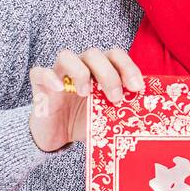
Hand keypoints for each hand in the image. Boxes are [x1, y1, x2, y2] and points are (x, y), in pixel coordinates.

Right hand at [28, 46, 144, 151]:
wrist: (58, 137)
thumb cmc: (86, 122)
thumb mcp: (109, 117)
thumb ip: (125, 110)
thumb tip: (150, 116)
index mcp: (100, 70)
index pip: (115, 56)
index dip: (128, 67)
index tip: (137, 88)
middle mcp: (80, 67)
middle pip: (94, 54)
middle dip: (109, 74)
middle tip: (116, 98)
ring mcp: (58, 74)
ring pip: (67, 56)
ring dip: (80, 72)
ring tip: (86, 94)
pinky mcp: (40, 85)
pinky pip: (39, 72)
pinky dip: (49, 77)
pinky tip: (60, 89)